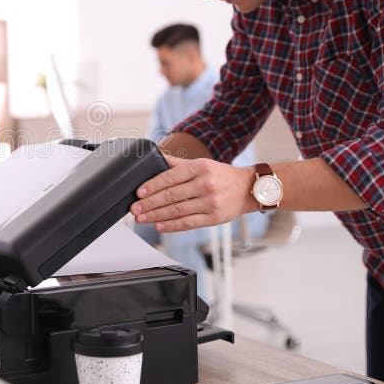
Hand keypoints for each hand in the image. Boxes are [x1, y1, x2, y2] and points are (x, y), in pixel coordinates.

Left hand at [129, 156, 256, 232]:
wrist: (249, 189)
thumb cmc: (222, 176)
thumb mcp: (202, 163)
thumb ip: (178, 163)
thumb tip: (156, 158)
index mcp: (200, 167)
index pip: (170, 177)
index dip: (152, 186)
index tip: (139, 193)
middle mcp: (205, 184)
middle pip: (171, 195)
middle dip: (149, 203)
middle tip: (135, 208)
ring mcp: (210, 202)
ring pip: (177, 210)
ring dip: (156, 216)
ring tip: (142, 218)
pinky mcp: (214, 218)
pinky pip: (188, 223)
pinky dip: (172, 226)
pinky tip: (159, 226)